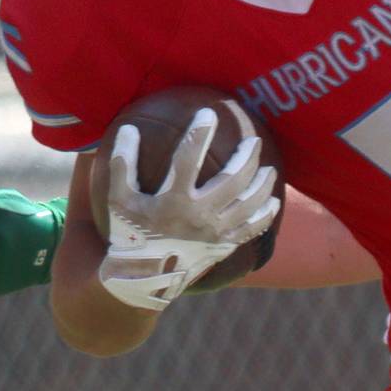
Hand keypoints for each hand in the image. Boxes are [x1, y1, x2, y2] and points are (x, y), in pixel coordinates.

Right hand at [100, 107, 277, 312]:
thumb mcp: (117, 199)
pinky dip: (266, 215)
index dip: (199, 133)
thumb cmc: (129, 233)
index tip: (209, 113)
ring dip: (262, 184)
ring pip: (249, 204)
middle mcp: (199, 216)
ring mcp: (216, 233)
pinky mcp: (225, 247)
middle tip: (254, 140)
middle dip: (246, 157)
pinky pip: (252, 230)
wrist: (144, 277)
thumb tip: (128, 129)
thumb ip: (122, 164)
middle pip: (232, 180)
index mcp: (173, 201)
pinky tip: (273, 202)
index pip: (188, 158)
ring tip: (269, 169)